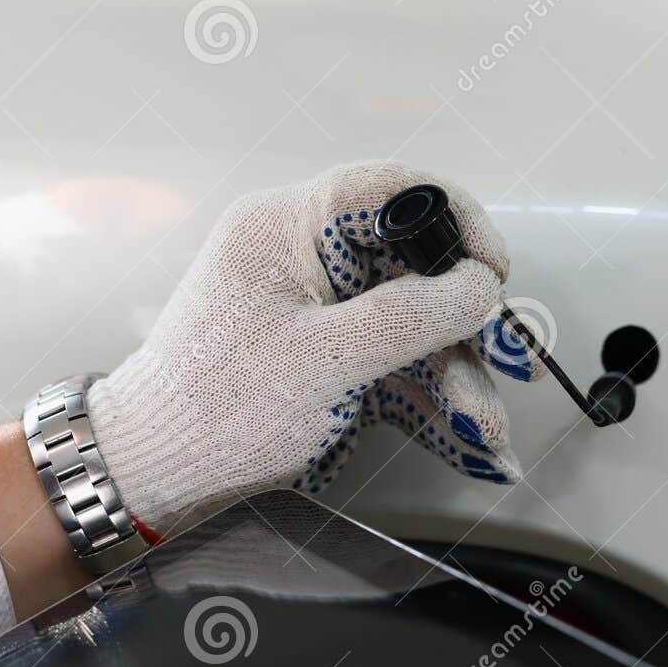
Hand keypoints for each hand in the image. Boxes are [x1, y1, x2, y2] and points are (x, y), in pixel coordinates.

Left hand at [86, 162, 543, 533]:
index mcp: (288, 227)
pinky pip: (395, 368)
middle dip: (467, 325)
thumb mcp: (322, 361)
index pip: (390, 190)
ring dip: (457, 380)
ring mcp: (319, 313)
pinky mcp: (326, 361)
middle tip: (512, 364)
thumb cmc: (211, 409)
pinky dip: (430, 404)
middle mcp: (307, 260)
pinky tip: (471, 442)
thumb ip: (407, 318)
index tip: (495, 269)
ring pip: (412, 328)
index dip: (456, 220)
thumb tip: (478, 288)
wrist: (154, 476)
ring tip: (487, 434)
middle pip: (414, 268)